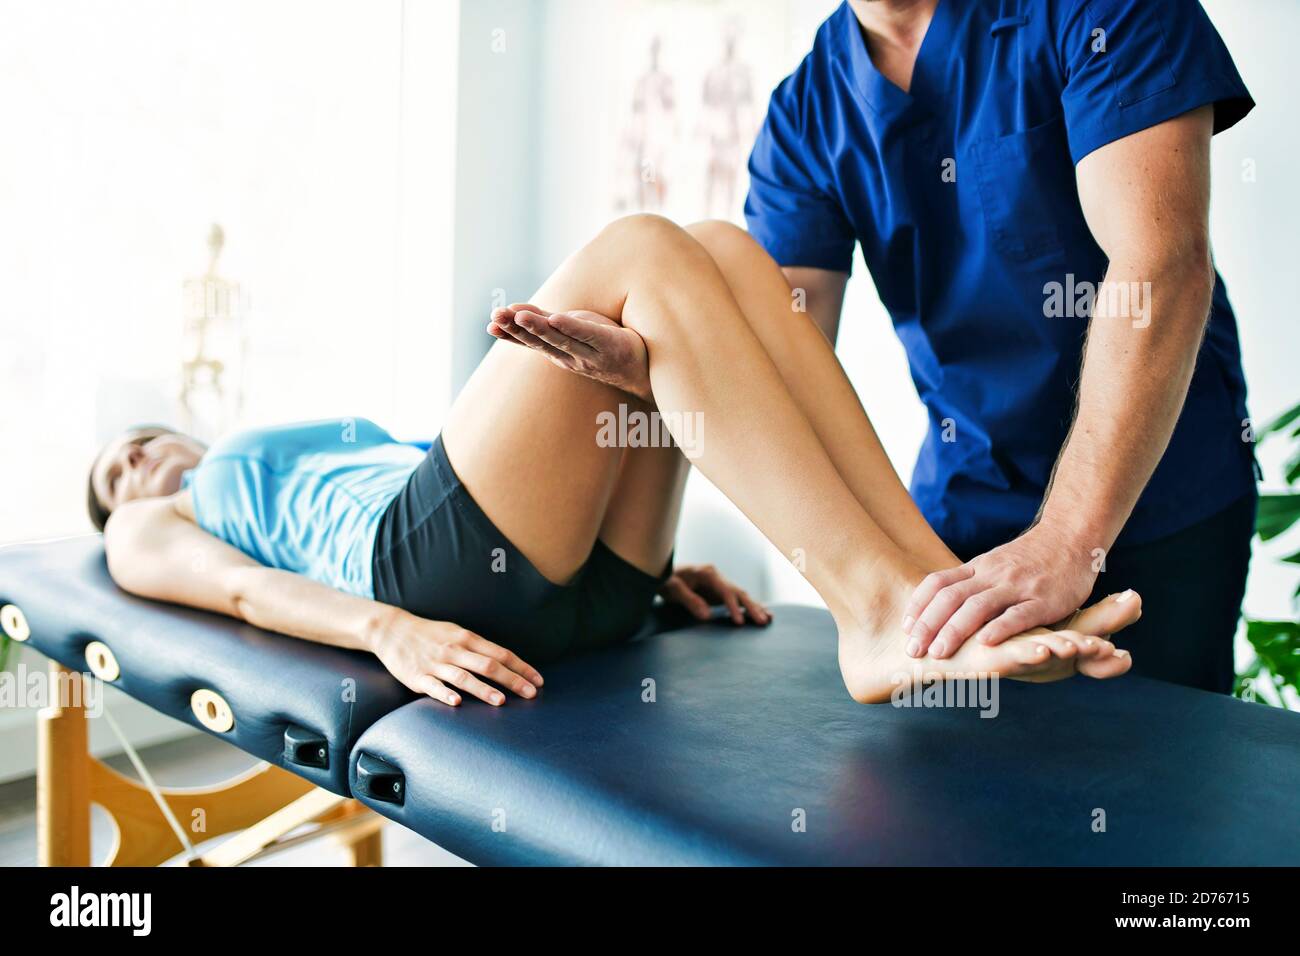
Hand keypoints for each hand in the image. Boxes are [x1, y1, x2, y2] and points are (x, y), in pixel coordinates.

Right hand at [370, 608, 544, 706]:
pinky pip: (434, 686)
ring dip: (483, 689)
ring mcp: (436, 663)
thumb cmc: (431, 634)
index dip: (521, 667)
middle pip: (488, 665)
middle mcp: (455, 650)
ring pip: (463, 677)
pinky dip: (446, 694)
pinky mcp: (418, 676)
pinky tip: (457, 702)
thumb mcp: (457, 633)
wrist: (393, 630)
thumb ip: (479, 648)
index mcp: (467, 638)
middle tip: (531, 694)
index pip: (501, 654)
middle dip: (512, 680)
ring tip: (501, 701)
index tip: (538, 681)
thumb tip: (506, 662)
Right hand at [488, 303, 653, 401]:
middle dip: (517, 329)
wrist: (645, 367)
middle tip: (497, 317)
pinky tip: (557, 319)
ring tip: (520, 316)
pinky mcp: (610, 345)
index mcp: (559, 352)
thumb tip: (516, 311)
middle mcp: (571, 356)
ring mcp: (590, 353)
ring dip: (538, 328)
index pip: (531, 342)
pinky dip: (571, 328)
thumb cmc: (605, 345)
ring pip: (560, 339)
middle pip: (540, 341)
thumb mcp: (571, 332)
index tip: (491, 325)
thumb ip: (546, 322)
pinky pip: (588, 336)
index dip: (510, 334)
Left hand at [661, 564, 771, 625]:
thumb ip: (690, 600)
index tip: (739, 623)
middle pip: (739, 592)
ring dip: (754, 607)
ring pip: (741, 595)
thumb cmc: (666, 579)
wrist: (663, 572)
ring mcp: (720, 583)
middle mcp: (718, 576)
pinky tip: (762, 612)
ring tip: (767, 619)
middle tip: (762, 622)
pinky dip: (749, 606)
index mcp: (708, 573)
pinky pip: (737, 599)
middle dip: (751, 607)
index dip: (733, 607)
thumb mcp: (673, 589)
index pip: (726, 591)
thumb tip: (707, 616)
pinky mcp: (719, 591)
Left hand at [901, 524, 1098, 658]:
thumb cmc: (1031, 559)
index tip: (905, 627)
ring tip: (938, 653)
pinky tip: (985, 644)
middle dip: (928, 624)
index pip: (938, 583)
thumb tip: (940, 610)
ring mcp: (1017, 587)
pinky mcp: (1044, 601)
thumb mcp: (995, 565)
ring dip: (954, 630)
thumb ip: (972, 584)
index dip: (919, 605)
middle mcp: (992, 575)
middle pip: (950, 597)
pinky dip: (1000, 629)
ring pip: (978, 606)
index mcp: (978, 568)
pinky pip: (1018, 615)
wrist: (1072, 538)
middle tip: (912, 650)